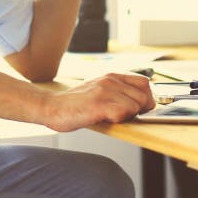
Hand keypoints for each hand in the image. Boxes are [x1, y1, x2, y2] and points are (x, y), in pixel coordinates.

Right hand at [41, 73, 155, 131]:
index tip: (139, 108)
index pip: (145, 83)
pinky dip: (118, 120)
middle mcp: (110, 80)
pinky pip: (123, 114)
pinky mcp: (99, 104)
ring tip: (111, 117)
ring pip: (136, 107)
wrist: (52, 106)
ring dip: (128, 116)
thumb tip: (143, 102)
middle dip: (140, 111)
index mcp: (112, 76)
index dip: (146, 98)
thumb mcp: (99, 90)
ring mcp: (105, 91)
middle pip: (145, 97)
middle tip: (125, 116)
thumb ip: (118, 92)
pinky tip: (105, 119)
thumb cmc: (76, 103)